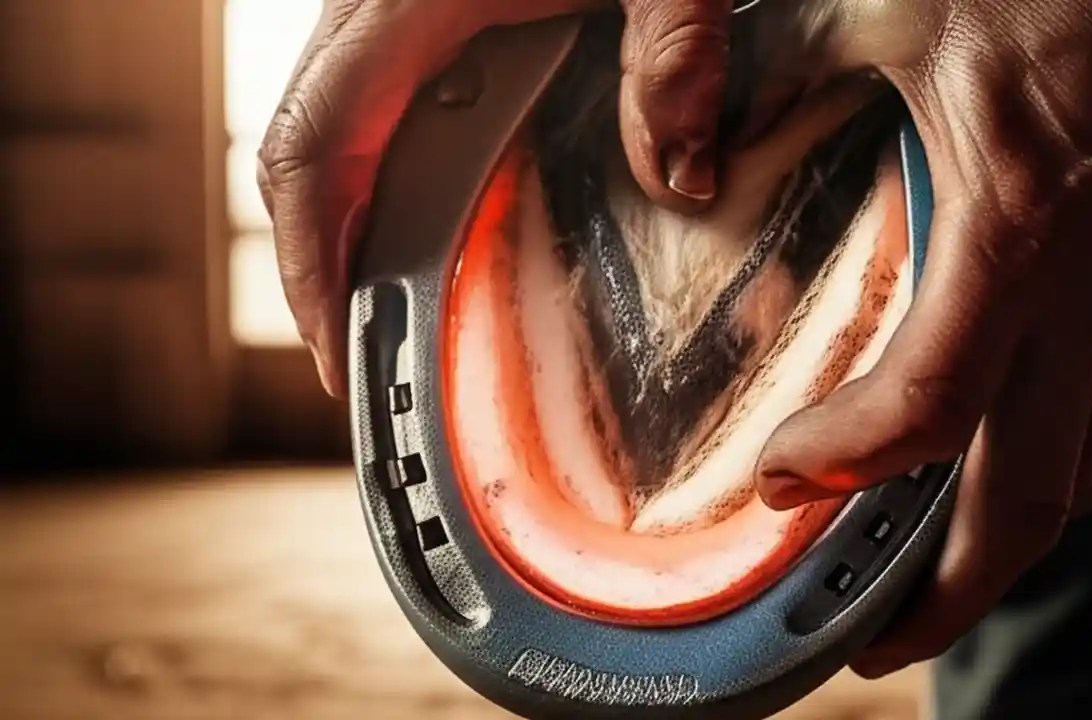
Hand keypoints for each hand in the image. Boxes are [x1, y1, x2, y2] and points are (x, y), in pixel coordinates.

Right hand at [258, 0, 735, 396]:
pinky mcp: (420, 4)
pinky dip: (378, 169)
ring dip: (343, 216)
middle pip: (302, 142)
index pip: (315, 142)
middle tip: (360, 353)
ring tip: (386, 301)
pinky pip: (370, 95)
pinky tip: (427, 210)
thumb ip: (676, 53)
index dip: (311, 256)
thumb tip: (682, 177)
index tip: (338, 348)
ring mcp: (390, 0)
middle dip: (316, 256)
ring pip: (328, 120)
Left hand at [752, 0, 1091, 676]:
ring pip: (1071, 490)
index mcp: (1014, 234)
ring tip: (911, 584)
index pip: (929, 410)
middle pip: (1021, 508)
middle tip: (863, 642)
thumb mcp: (883, 18)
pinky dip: (1033, 489)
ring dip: (988, 552)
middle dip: (942, 598)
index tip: (773, 479)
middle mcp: (1089, 304)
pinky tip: (976, 481)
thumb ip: (759, 77)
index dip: (843, 464)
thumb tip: (671, 161)